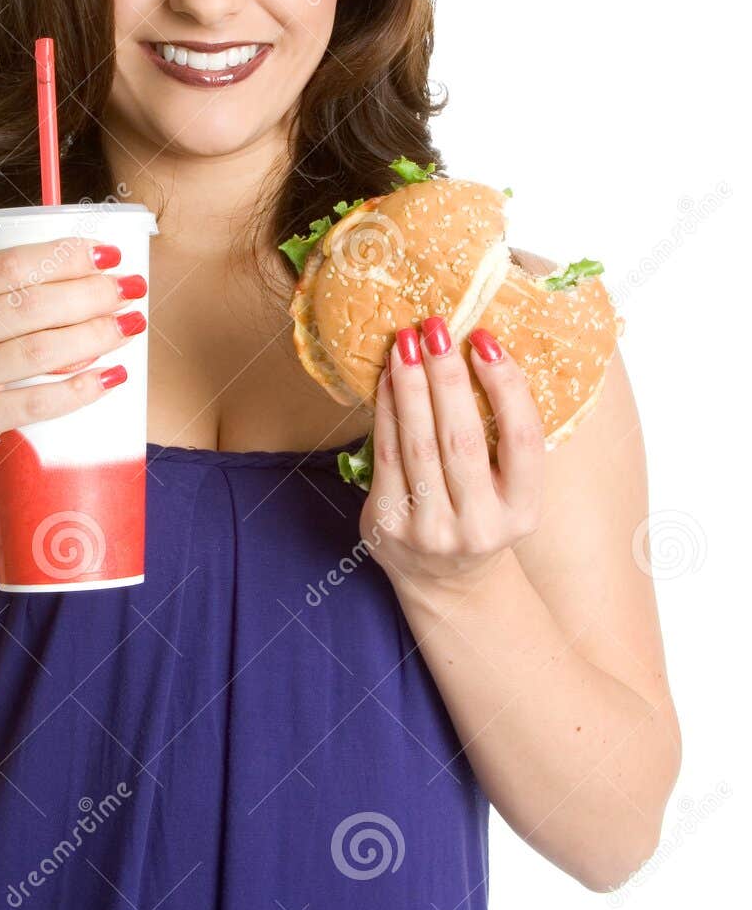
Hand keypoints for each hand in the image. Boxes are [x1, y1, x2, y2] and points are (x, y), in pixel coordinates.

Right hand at [0, 237, 146, 480]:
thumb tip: (79, 274)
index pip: (9, 263)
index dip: (66, 255)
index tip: (108, 254)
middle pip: (33, 304)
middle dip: (92, 294)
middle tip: (130, 291)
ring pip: (41, 350)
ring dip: (96, 335)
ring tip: (129, 325)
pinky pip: (37, 401)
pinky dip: (80, 389)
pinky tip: (110, 376)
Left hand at [361, 315, 544, 590]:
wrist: (445, 581)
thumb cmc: (482, 513)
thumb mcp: (510, 488)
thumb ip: (502, 436)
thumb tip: (479, 348)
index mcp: (523, 512)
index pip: (522, 440)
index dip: (506, 386)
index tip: (486, 340)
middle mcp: (480, 526)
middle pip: (463, 439)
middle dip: (447, 376)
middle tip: (437, 327)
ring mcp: (431, 530)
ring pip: (419, 444)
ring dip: (411, 385)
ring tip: (407, 342)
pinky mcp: (389, 525)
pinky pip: (386, 454)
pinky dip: (386, 409)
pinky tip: (388, 378)